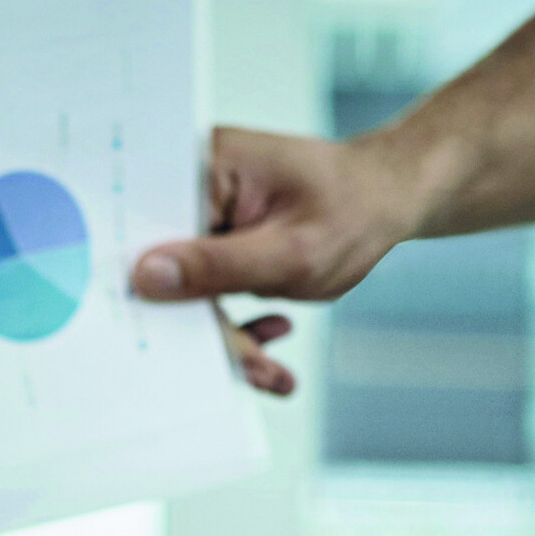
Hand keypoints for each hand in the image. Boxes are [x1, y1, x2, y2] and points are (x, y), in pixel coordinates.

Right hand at [133, 125, 431, 394]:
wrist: (388, 199)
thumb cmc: (355, 209)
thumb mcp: (290, 250)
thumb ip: (216, 265)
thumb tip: (145, 276)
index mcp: (203, 166)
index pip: (151, 233)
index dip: (151, 289)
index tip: (172, 343)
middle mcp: (192, 186)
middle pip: (164, 270)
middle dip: (204, 329)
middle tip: (252, 369)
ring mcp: (201, 218)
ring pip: (184, 293)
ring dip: (224, 337)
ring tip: (269, 368)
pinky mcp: (212, 245)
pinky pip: (203, 295)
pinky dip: (233, 326)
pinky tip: (270, 338)